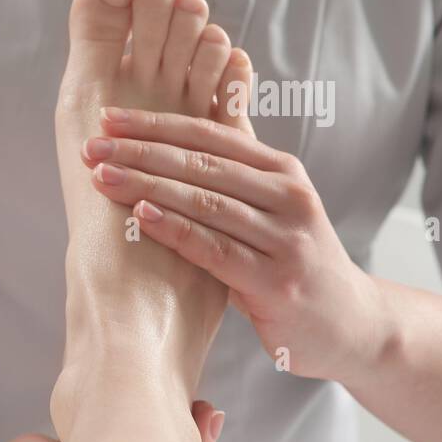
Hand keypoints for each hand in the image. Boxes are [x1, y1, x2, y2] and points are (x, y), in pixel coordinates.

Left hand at [80, 106, 391, 381]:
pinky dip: (175, 228)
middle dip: (140, 151)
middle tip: (91, 146)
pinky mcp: (276, 281)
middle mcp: (288, 196)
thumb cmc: (291, 259)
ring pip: (205, 202)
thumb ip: (235, 169)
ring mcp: (285, 239)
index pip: (209, 135)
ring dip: (147, 185)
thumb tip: (188, 122)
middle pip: (202, 164)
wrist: (350, 324)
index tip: (108, 117)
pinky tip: (141, 213)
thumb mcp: (271, 205)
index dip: (156, 123)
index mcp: (281, 171)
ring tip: (102, 175)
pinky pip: (215, 248)